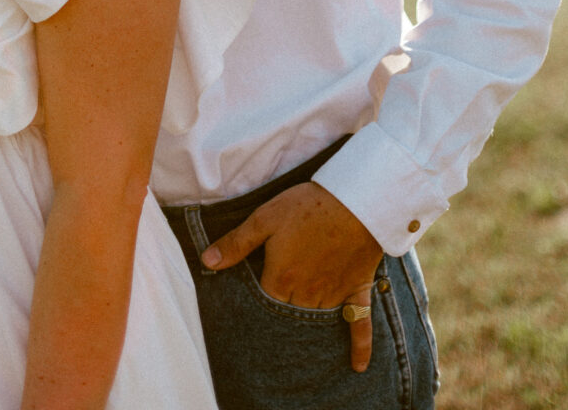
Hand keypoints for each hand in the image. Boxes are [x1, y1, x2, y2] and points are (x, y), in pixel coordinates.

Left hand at [202, 182, 382, 372]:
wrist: (355, 200)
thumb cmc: (307, 206)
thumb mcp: (265, 218)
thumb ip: (237, 243)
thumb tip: (207, 261)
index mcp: (282, 280)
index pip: (264, 305)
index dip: (257, 302)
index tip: (252, 302)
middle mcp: (308, 295)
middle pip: (290, 314)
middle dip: (283, 312)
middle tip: (278, 309)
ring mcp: (334, 295)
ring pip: (318, 319)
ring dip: (310, 324)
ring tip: (301, 328)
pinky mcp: (358, 290)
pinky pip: (359, 325)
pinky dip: (359, 347)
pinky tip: (357, 366)